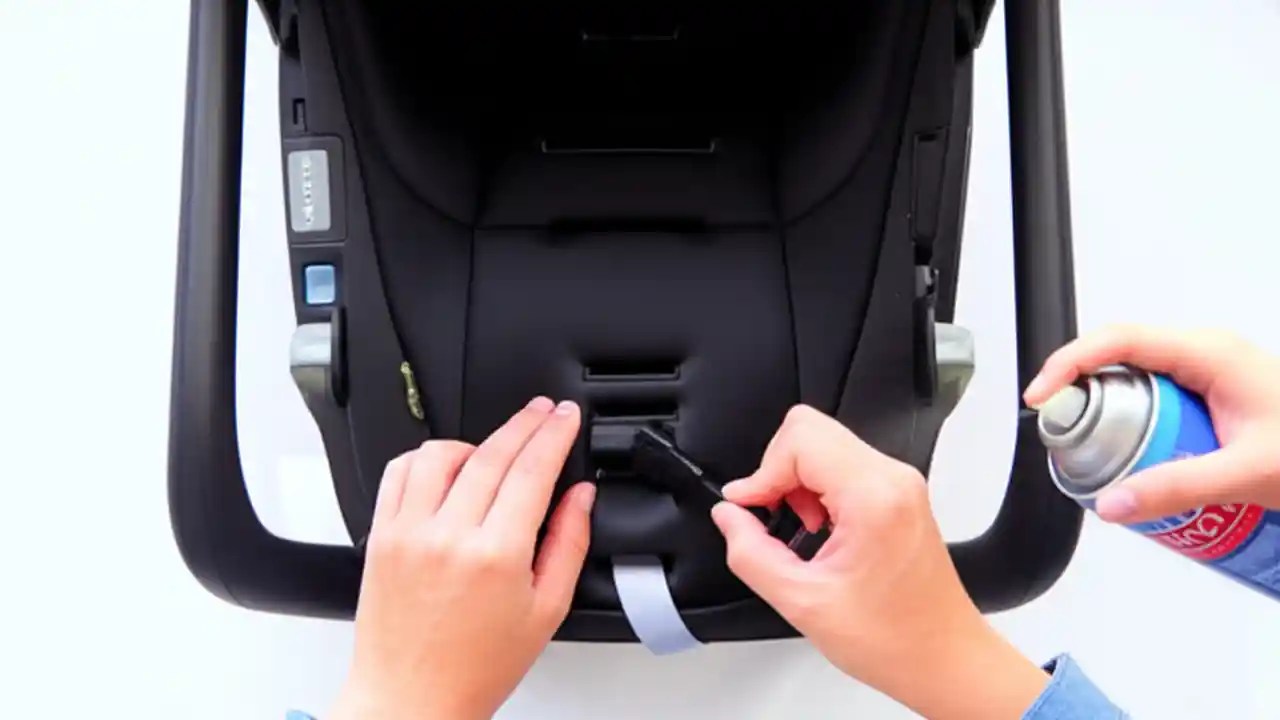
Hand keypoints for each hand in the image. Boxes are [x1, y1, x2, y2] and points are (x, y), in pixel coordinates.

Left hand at [332, 397, 594, 719]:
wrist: (411, 699)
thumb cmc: (476, 667)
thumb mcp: (546, 611)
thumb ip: (569, 544)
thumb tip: (580, 496)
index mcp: (496, 556)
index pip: (532, 469)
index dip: (555, 433)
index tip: (566, 416)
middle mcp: (448, 536)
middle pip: (493, 452)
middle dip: (526, 423)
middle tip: (545, 411)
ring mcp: (409, 532)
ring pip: (441, 453)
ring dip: (475, 439)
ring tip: (497, 446)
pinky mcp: (381, 536)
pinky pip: (398, 473)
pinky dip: (424, 457)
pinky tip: (446, 464)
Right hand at [711, 406, 1047, 719]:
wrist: (944, 659)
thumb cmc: (894, 639)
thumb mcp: (802, 603)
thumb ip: (751, 554)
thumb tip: (728, 517)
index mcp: (874, 498)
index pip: (800, 439)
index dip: (762, 471)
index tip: (748, 506)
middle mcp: (893, 479)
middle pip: (811, 431)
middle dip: (778, 471)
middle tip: (773, 517)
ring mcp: (900, 483)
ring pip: (825, 444)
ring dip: (798, 480)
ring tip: (803, 529)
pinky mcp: (899, 493)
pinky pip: (844, 465)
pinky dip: (818, 487)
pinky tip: (820, 529)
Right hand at [1024, 325, 1279, 522]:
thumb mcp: (1246, 473)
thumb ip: (1175, 488)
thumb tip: (1110, 503)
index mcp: (1209, 353)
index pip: (1118, 341)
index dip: (1068, 364)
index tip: (1042, 397)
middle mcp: (1205, 352)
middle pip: (1118, 356)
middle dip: (1082, 391)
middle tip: (1062, 431)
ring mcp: (1208, 369)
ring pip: (1135, 376)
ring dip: (1108, 409)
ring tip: (1094, 447)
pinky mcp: (1212, 391)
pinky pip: (1156, 394)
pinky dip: (1133, 420)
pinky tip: (1136, 455)